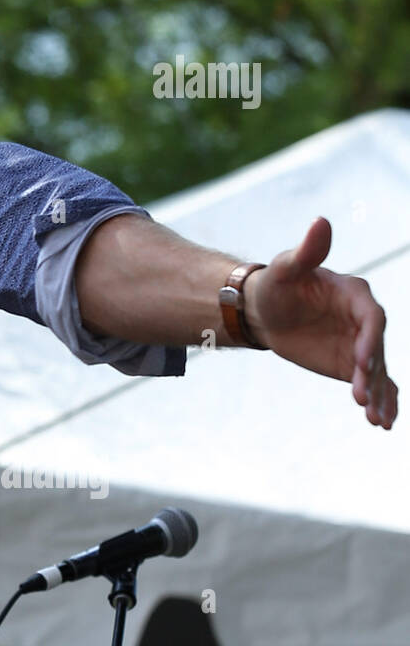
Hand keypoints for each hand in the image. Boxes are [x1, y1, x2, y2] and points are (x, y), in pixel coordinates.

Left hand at [245, 217, 396, 428]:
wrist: (264, 309)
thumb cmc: (275, 284)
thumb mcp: (285, 268)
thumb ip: (307, 251)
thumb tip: (320, 221)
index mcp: (354, 294)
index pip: (371, 317)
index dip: (369, 338)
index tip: (360, 360)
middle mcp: (365, 320)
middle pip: (376, 348)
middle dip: (372, 373)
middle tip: (361, 395)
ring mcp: (362, 344)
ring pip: (379, 371)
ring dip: (380, 394)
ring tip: (375, 419)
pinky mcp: (354, 364)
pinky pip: (374, 384)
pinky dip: (381, 401)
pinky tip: (381, 423)